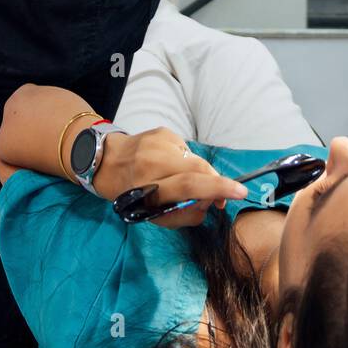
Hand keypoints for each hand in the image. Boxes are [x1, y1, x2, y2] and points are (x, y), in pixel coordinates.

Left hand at [93, 127, 248, 226]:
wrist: (107, 160)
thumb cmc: (131, 194)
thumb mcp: (153, 216)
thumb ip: (185, 214)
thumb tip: (212, 202)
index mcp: (147, 189)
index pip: (189, 185)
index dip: (217, 188)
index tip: (240, 192)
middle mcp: (152, 163)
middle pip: (198, 169)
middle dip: (217, 182)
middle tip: (225, 195)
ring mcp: (157, 143)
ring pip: (195, 159)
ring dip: (200, 173)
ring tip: (184, 179)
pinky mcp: (162, 131)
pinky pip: (186, 150)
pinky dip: (186, 161)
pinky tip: (172, 164)